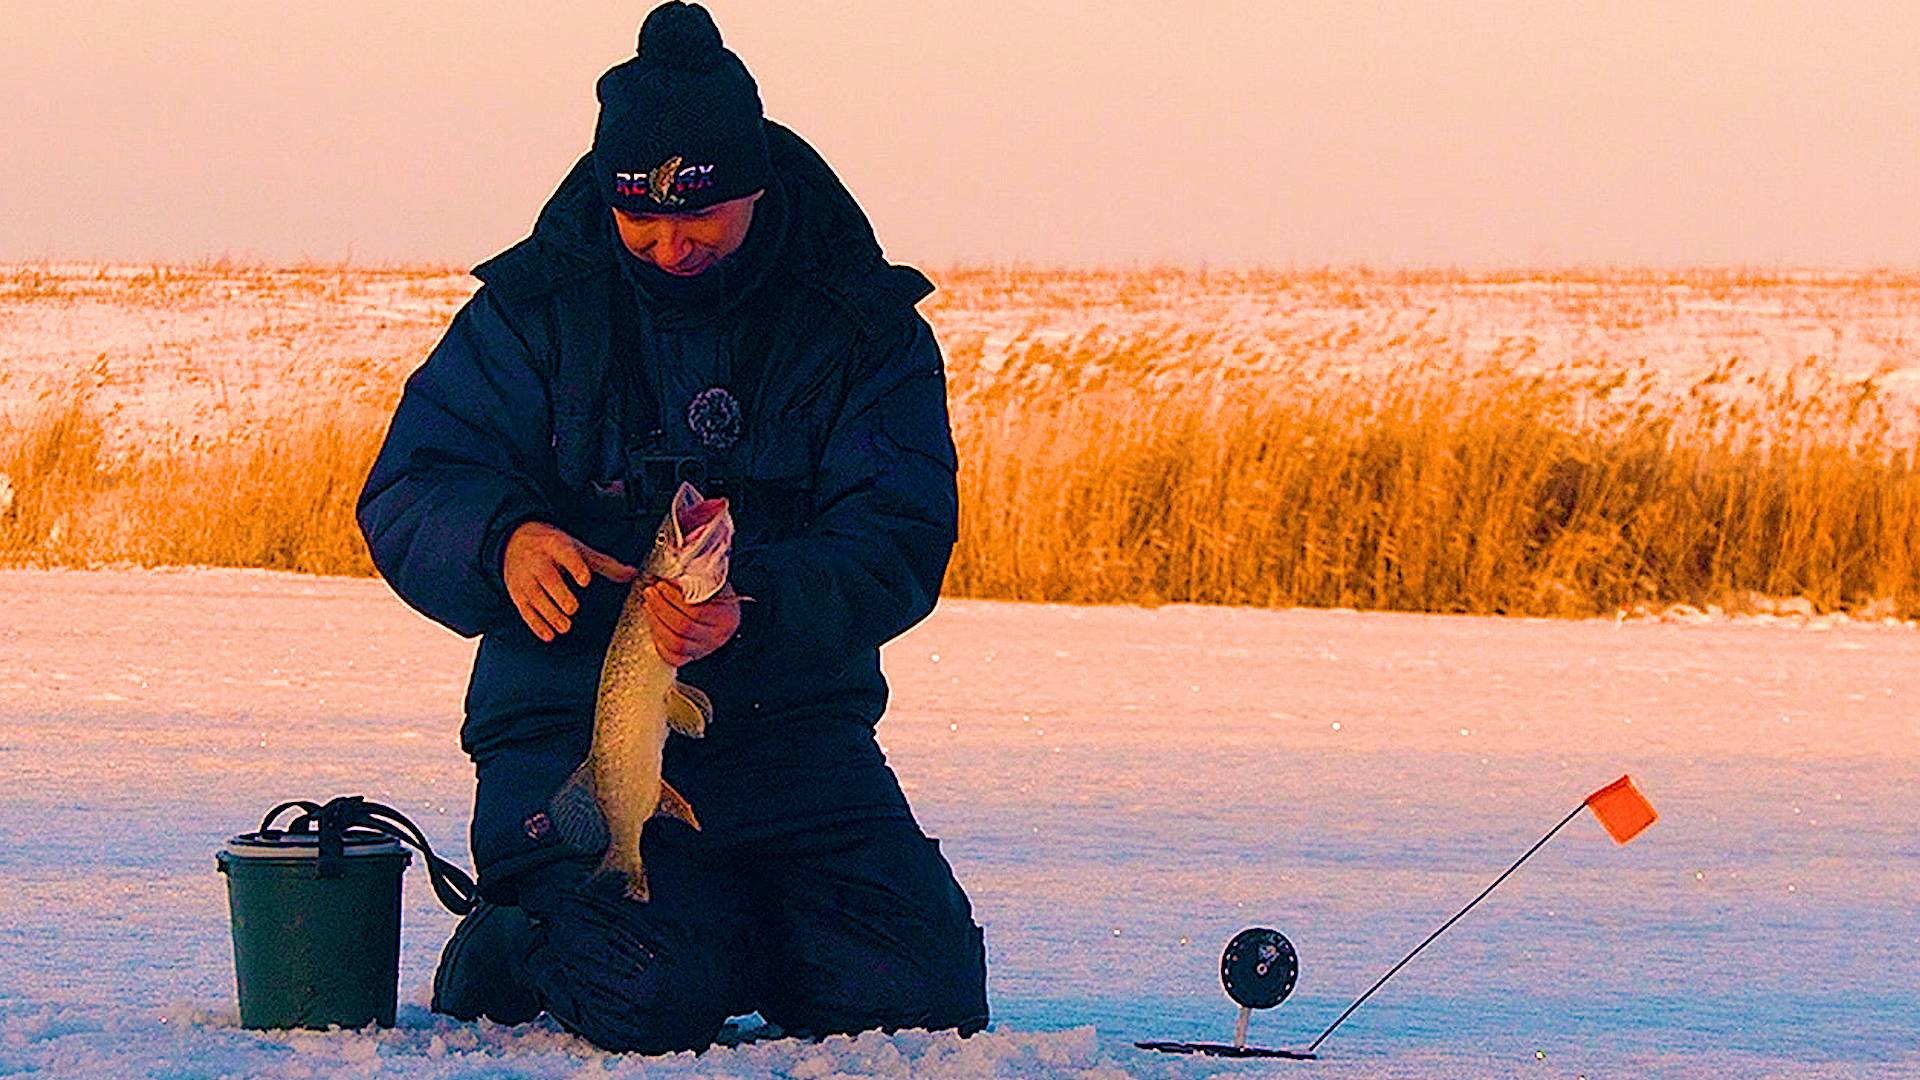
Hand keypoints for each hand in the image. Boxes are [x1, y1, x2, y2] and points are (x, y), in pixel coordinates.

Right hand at [503, 521, 637, 641]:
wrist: (515, 541)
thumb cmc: (554, 547)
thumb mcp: (579, 549)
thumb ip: (606, 564)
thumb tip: (633, 574)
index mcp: (556, 545)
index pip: (565, 554)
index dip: (575, 566)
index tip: (585, 579)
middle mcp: (538, 560)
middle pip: (547, 577)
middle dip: (559, 594)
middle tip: (573, 608)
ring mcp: (525, 577)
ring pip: (534, 596)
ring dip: (549, 613)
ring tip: (565, 626)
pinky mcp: (516, 593)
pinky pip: (524, 609)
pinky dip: (536, 624)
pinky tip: (549, 635)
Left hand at [642, 581, 741, 665]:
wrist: (725, 613)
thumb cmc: (717, 595)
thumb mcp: (711, 582)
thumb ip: (693, 578)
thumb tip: (666, 573)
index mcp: (725, 617)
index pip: (696, 611)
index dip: (673, 598)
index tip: (661, 584)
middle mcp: (716, 637)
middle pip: (683, 628)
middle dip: (660, 608)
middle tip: (650, 592)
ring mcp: (703, 650)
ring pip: (675, 643)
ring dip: (656, 622)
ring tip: (648, 605)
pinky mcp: (691, 657)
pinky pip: (671, 656)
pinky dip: (658, 641)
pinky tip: (654, 624)